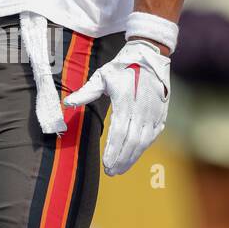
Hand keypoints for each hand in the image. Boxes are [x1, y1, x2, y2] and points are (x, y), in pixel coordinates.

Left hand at [64, 39, 169, 176]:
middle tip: (111, 172)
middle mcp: (142, 109)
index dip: (113, 150)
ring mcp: (154, 112)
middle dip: (121, 159)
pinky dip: (142, 149)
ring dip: (132, 158)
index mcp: (126, 100)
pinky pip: (152, 136)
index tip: (106, 163)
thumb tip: (67, 103)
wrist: (150, 55)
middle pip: (132, 142)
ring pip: (144, 142)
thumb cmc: (122, 66)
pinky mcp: (161, 114)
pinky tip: (133, 156)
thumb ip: (86, 92)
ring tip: (120, 169)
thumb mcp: (102, 76)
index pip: (119, 132)